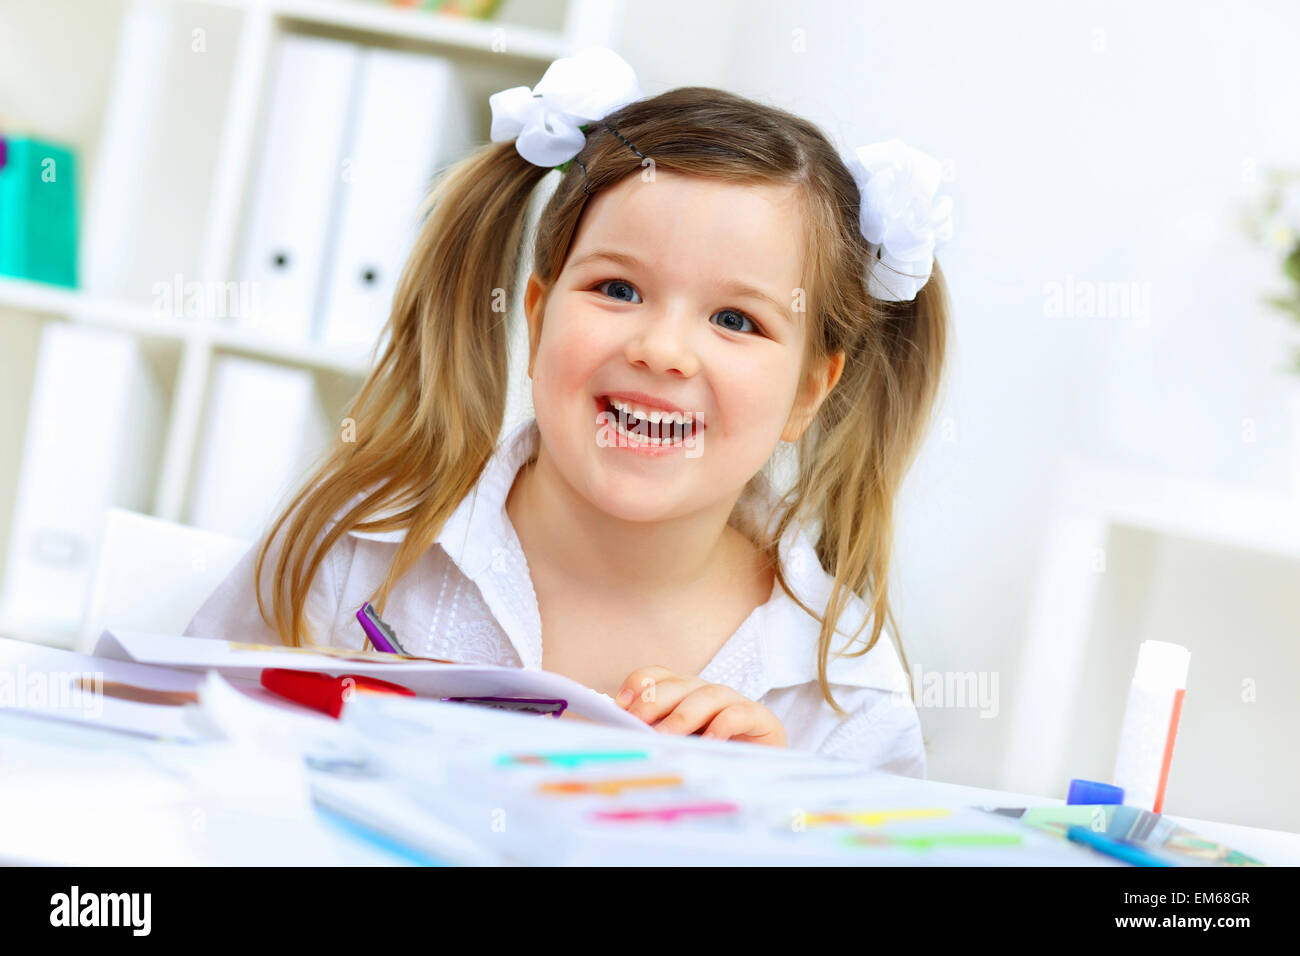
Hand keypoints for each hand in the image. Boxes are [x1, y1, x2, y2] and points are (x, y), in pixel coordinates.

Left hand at [615, 666, 786, 746]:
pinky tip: (708, 743)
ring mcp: (732, 701)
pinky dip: (721, 726)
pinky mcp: (758, 717)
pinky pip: (738, 714)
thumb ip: (654, 737)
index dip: (637, 685)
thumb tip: (621, 736)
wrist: (764, 769)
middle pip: (676, 684)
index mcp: (681, 694)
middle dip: (653, 701)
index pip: (656, 676)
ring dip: (682, 715)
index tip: (619, 706)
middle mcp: (704, 692)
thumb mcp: (679, 746)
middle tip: (635, 724)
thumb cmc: (714, 758)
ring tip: (664, 737)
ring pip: (706, 695)